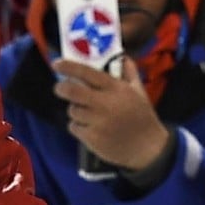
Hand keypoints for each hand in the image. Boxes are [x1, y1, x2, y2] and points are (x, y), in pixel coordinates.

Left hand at [52, 58, 170, 170]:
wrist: (148, 149)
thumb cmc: (142, 117)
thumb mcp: (139, 92)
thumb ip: (129, 72)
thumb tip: (122, 55)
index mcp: (116, 90)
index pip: (87, 73)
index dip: (68, 67)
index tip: (56, 64)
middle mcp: (106, 104)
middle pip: (71, 91)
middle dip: (61, 88)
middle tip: (60, 88)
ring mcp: (98, 122)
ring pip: (72, 110)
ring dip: (75, 110)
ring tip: (89, 114)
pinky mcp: (92, 138)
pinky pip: (74, 127)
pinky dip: (79, 127)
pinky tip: (92, 128)